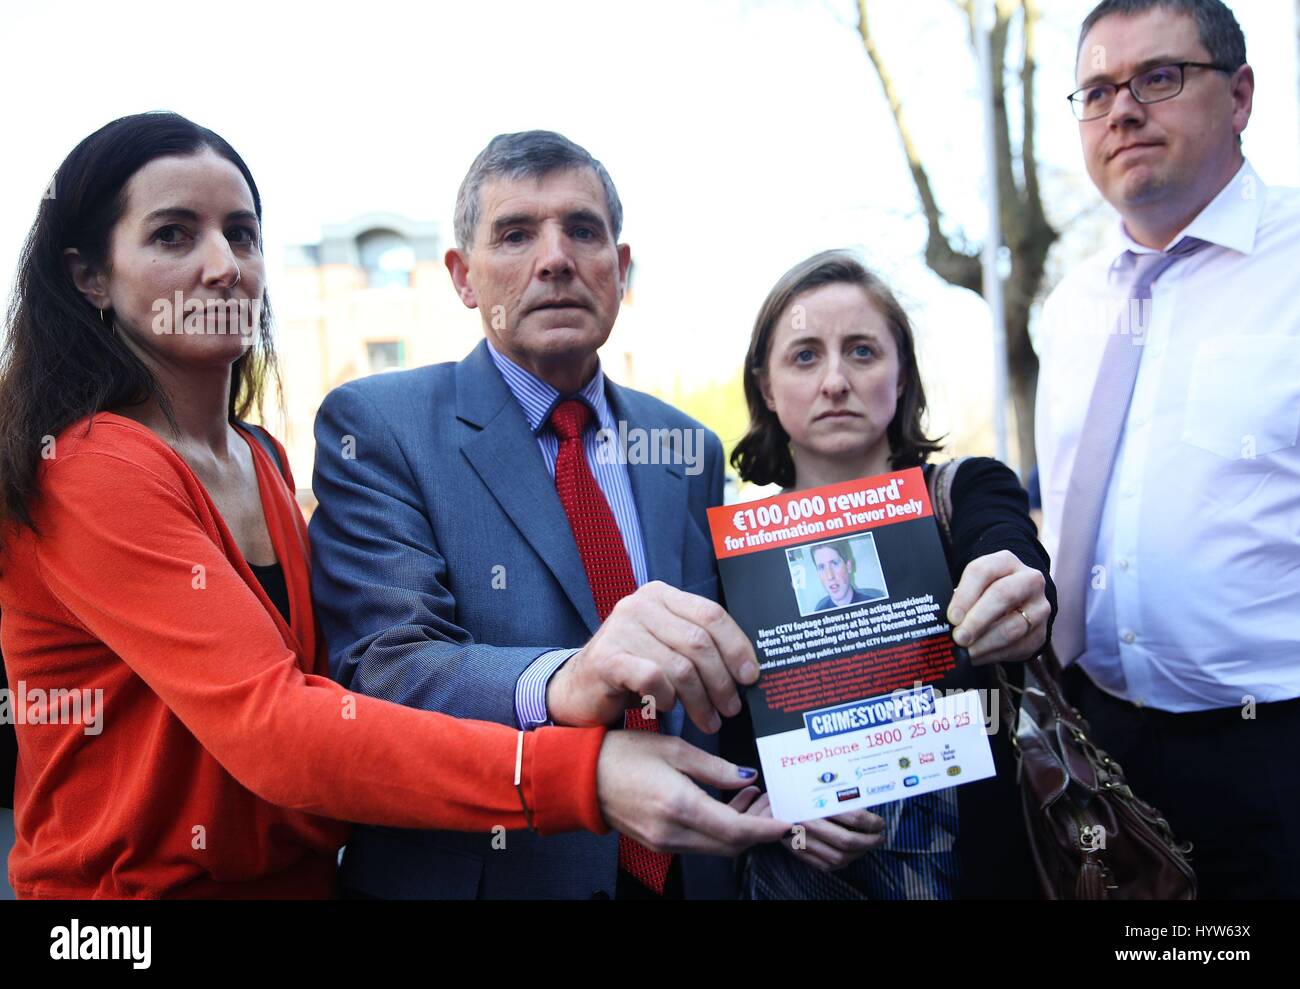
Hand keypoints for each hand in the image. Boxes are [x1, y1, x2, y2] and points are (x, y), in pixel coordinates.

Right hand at [548, 581, 759, 733]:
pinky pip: (654, 678)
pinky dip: (668, 697)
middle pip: (700, 642)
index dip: (737, 646)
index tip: (750, 676)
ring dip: (701, 700)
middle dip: (722, 681)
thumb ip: (699, 645)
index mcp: (661, 595)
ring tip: (708, 719)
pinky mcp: (606, 657)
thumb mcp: (667, 648)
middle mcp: (639, 605)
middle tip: (731, 708)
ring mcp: (620, 628)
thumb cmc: (632, 672)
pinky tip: (668, 707)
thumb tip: (748, 668)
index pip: (711, 614)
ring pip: (681, 666)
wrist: (578, 691)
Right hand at [595, 731, 791, 855]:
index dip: (766, 828)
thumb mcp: (674, 749)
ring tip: (756, 799)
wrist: (583, 776)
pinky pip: (700, 844)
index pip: (735, 830)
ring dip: (741, 829)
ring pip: (717, 847)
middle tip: (776, 803)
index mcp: (678, 805)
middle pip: (731, 845)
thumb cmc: (623, 755)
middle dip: (759, 829)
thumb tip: (747, 778)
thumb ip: (714, 768)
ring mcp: (665, 841)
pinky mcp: (660, 842)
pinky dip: (721, 830)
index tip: (788, 821)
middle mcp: (673, 831)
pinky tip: (730, 805)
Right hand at [745, 792, 885, 870]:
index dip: (873, 822)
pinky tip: (850, 855)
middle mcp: (806, 823)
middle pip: (848, 841)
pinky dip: (842, 863)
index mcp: (814, 801)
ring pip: (839, 857)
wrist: (764, 799)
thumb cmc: (793, 786)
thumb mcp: (816, 781)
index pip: (854, 817)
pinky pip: (825, 865)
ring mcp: (801, 840)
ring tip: (868, 846)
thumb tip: (868, 798)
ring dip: (859, 854)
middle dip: (870, 841)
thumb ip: (839, 790)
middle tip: (879, 837)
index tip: (880, 822)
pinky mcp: (797, 851)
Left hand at [947, 549, 1048, 664]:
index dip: (965, 595)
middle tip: (959, 638)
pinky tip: (979, 656)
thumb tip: (942, 624)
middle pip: (1003, 595)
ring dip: (985, 643)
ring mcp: (1039, 607)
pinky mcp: (1041, 632)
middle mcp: (1028, 581)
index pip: (982, 571)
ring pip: (1013, 626)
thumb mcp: (974, 585)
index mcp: (1005, 562)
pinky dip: (995, 654)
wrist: (1019, 601)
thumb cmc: (986, 592)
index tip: (951, 617)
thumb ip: (960, 599)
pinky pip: (1018, 647)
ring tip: (967, 652)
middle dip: (977, 620)